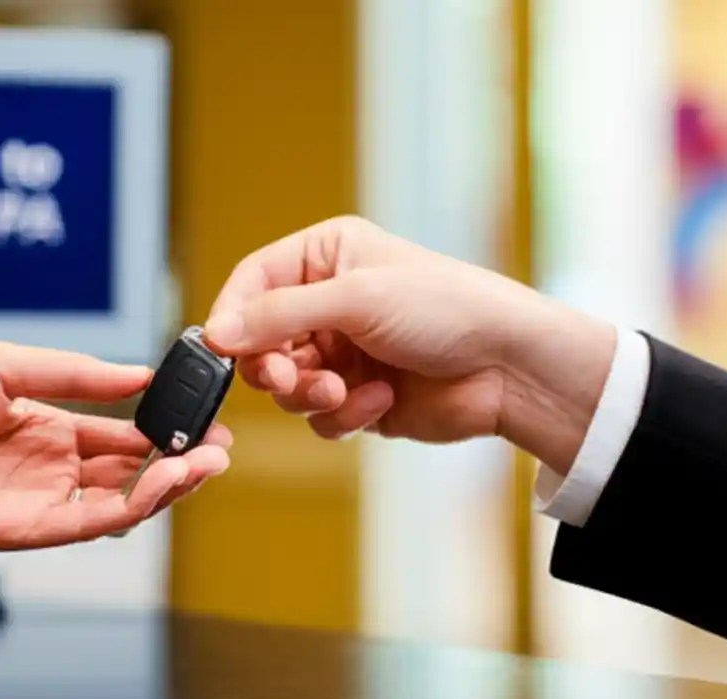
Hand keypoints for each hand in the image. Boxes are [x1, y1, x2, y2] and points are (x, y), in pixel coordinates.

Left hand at [0, 342, 230, 548]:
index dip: (164, 432)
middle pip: (128, 473)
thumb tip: (139, 373)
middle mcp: (46, 467)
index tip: (203, 422)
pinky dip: (128, 507)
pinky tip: (159, 481)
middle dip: (177, 463)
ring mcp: (35, 500)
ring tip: (200, 464)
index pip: (121, 436)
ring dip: (164, 486)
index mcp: (46, 426)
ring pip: (117, 504)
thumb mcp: (11, 364)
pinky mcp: (18, 529)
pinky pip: (84, 525)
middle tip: (216, 450)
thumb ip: (80, 376)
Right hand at [204, 216, 615, 469]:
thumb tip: (217, 332)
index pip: (253, 281)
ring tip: (345, 391)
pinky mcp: (358, 396)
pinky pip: (319, 416)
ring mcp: (343, 351)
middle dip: (273, 365)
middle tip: (285, 378)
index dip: (232, 316)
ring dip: (310, 393)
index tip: (220, 348)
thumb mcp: (356, 298)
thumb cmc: (448, 309)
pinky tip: (381, 401)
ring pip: (285, 385)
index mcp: (327, 256)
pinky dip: (343, 414)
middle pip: (260, 340)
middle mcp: (329, 301)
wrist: (509, 368)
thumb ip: (279, 315)